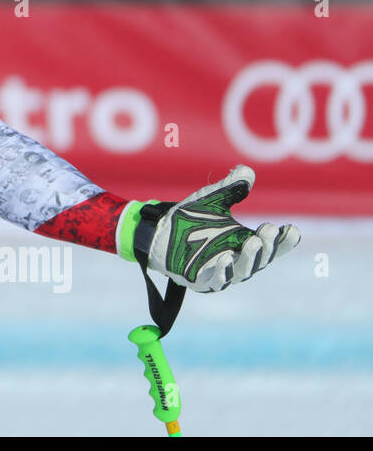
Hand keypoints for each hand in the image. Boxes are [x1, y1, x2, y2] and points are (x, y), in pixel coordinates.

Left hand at [139, 166, 300, 292]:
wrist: (157, 232)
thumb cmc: (189, 219)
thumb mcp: (210, 200)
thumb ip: (229, 188)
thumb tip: (246, 170)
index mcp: (246, 243)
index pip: (272, 244)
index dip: (285, 240)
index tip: (292, 228)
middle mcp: (239, 261)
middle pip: (261, 258)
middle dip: (268, 245)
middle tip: (270, 229)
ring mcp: (221, 272)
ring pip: (242, 271)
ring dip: (249, 258)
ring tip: (254, 241)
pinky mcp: (201, 280)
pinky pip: (215, 279)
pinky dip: (221, 271)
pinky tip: (224, 259)